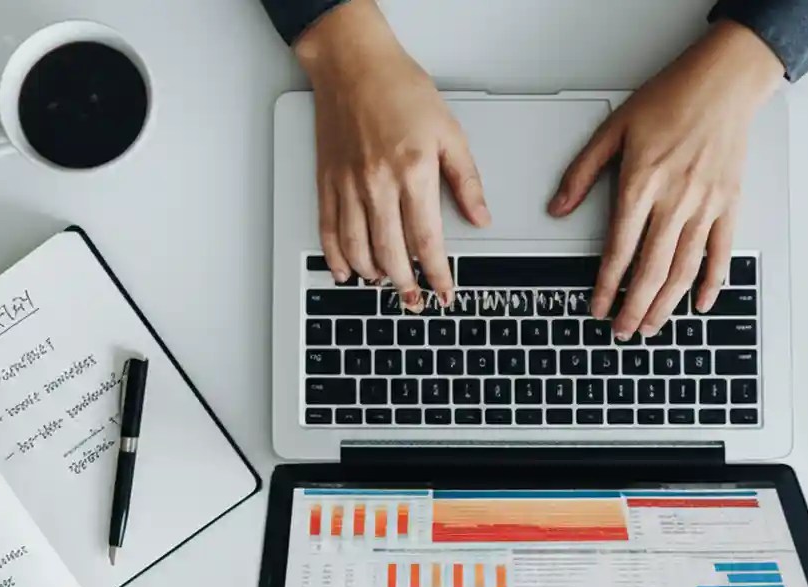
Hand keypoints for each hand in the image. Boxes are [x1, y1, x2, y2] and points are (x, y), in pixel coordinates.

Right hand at [295, 0, 490, 311]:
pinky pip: (329, 231)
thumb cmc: (399, 89)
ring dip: (374, 275)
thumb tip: (480, 217)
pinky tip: (347, 271)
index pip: (428, 240)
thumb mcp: (449, 131)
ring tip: (387, 285)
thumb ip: (466, 180)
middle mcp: (377, 184)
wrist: (353, 65)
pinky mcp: (327, 182)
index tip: (445, 293)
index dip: (439, 274)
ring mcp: (348, 185)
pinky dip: (337, 257)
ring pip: (358, 249)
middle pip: (391, 254)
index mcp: (413, 172)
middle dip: (406, 285)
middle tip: (416, 300)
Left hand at [549, 20, 783, 338]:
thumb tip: (557, 208)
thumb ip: (581, 172)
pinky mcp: (729, 203)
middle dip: (634, 306)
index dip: (606, 284)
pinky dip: (712, 282)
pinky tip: (700, 303)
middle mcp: (675, 200)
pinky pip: (721, 252)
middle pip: (652, 268)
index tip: (596, 307)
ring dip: (666, 303)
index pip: (619, 249)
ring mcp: (705, 205)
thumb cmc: (670, 100)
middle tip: (621, 331)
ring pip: (685, 268)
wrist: (722, 83)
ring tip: (650, 326)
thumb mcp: (613, 130)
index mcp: (641, 184)